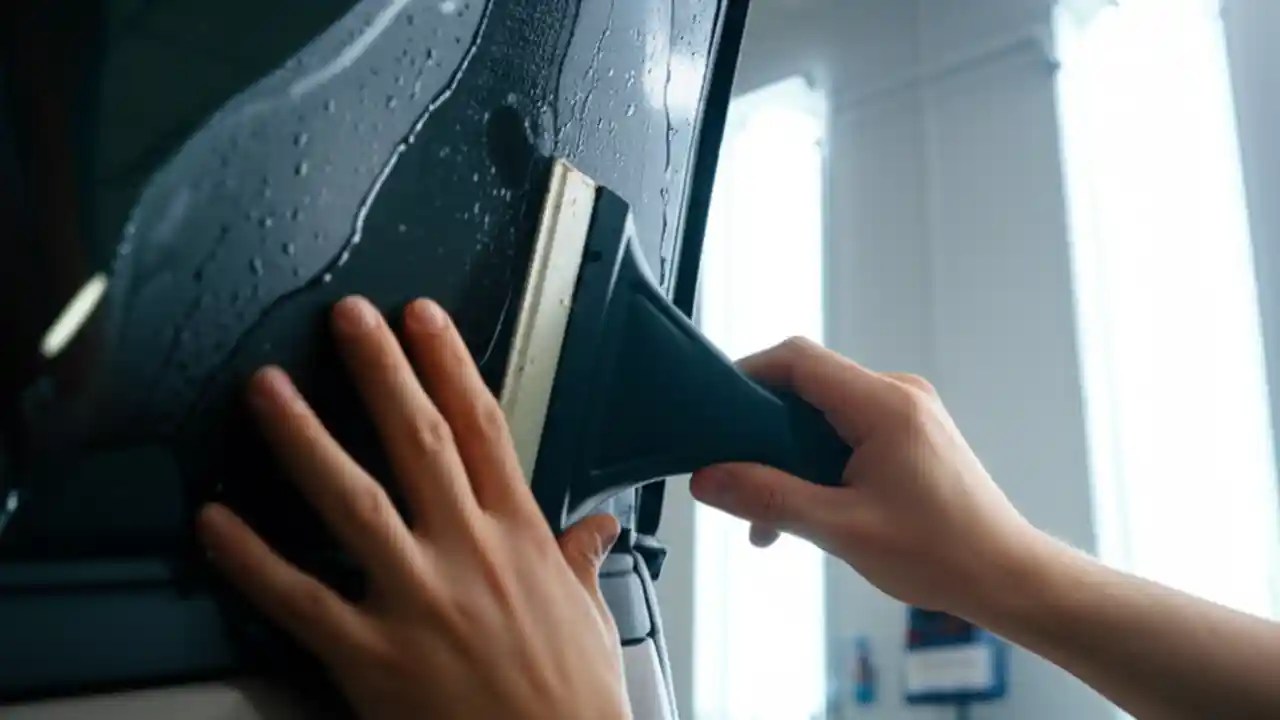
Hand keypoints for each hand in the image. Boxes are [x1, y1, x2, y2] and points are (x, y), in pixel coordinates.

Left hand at [198, 296, 629, 719]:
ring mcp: (417, 601)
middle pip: (419, 441)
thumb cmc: (572, 702)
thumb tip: (598, 530)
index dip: (450, 364)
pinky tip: (216, 522)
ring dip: (305, 439)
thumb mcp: (593, 619)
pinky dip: (252, 560)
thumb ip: (582, 562)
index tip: (422, 319)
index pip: (483, 428)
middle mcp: (468, 555)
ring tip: (267, 388)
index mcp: (520, 538)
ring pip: (352, 501)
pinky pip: (301, 599)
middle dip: (382, 370)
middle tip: (348, 318)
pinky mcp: (372, 657)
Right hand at [691, 338, 1042, 618]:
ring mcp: (907, 412)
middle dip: (764, 431)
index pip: (798, 360)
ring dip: (790, 456)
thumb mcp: (841, 529)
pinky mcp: (909, 433)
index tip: (714, 412)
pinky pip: (846, 431)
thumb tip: (708, 480)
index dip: (748, 376)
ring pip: (823, 413)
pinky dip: (817, 463)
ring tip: (772, 516)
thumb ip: (768, 499)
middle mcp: (898, 395)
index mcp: (884, 405)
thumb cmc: (940, 554)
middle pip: (807, 385)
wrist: (1006, 576)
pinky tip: (807, 510)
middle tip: (736, 477)